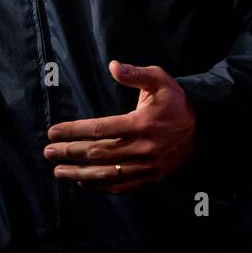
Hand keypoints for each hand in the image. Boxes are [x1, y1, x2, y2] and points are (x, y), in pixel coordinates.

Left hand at [43, 60, 195, 193]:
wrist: (202, 125)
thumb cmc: (175, 100)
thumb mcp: (160, 79)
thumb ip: (136, 73)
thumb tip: (113, 66)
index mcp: (142, 123)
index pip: (100, 129)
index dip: (74, 131)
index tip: (53, 131)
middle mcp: (143, 148)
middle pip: (98, 153)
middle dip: (70, 153)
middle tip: (48, 151)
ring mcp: (147, 166)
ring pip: (107, 174)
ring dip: (79, 174)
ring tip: (58, 171)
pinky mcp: (151, 177)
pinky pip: (122, 186)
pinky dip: (100, 186)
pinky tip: (83, 182)